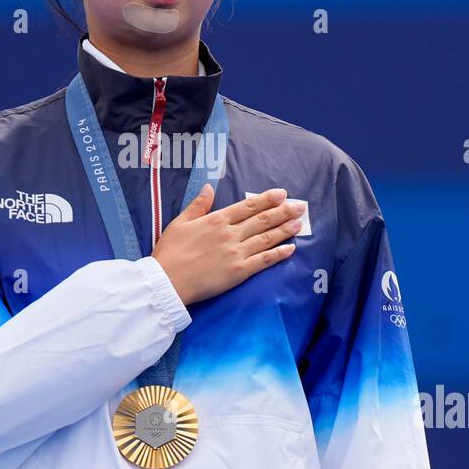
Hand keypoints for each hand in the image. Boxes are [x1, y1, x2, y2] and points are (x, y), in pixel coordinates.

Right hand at [152, 185, 304, 305]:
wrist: (167, 281)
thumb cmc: (170, 252)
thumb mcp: (179, 222)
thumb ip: (197, 205)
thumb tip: (209, 187)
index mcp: (216, 220)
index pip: (248, 206)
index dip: (267, 199)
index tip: (282, 194)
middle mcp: (230, 233)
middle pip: (262, 220)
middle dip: (283, 211)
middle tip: (300, 206)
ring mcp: (237, 252)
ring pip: (267, 238)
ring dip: (285, 229)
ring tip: (299, 223)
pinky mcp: (240, 272)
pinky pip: (264, 260)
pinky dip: (279, 254)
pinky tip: (291, 248)